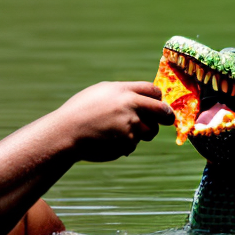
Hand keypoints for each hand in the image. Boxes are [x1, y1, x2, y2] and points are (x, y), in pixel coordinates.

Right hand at [54, 81, 174, 161]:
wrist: (67, 133)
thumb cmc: (79, 112)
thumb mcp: (100, 93)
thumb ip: (122, 94)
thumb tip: (142, 98)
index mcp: (122, 90)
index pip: (152, 90)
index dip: (158, 98)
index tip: (159, 103)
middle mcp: (130, 105)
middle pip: (161, 110)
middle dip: (167, 116)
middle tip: (168, 119)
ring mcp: (131, 124)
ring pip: (150, 131)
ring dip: (143, 133)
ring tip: (122, 132)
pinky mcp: (128, 142)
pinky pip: (135, 144)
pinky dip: (126, 144)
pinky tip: (109, 141)